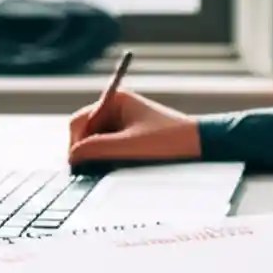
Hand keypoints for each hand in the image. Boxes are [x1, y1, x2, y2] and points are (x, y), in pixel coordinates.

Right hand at [68, 91, 201, 164]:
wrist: (200, 147)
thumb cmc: (168, 141)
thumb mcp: (129, 146)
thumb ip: (97, 149)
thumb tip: (71, 156)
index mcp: (114, 100)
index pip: (78, 121)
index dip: (75, 143)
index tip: (78, 164)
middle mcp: (115, 109)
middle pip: (84, 133)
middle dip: (86, 152)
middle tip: (92, 172)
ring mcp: (122, 125)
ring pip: (95, 145)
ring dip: (98, 158)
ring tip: (111, 170)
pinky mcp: (129, 139)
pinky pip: (107, 151)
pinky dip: (108, 161)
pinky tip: (119, 170)